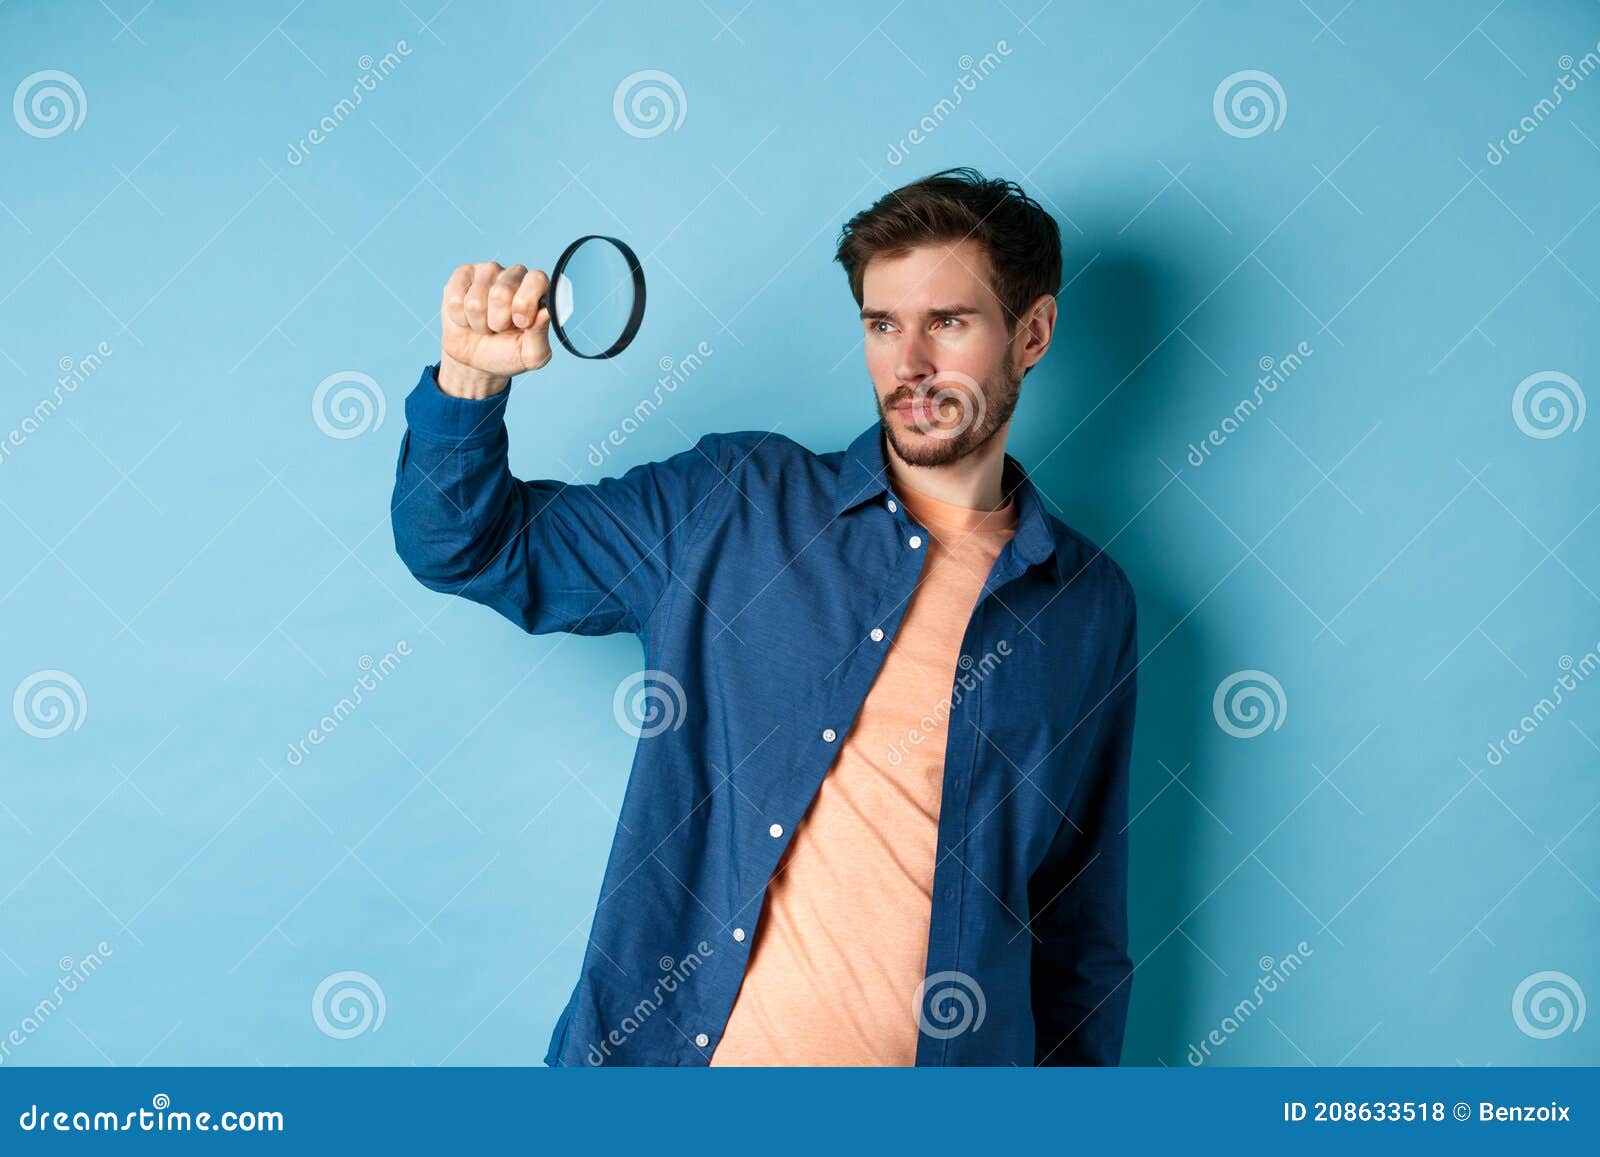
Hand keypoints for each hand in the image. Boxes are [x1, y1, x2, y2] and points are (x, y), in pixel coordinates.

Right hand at [436, 262, 551, 397]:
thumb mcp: (531, 354)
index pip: (536, 280)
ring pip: (475, 301)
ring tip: (485, 324)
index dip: (525, 305)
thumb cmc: (509, 352)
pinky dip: (460, 318)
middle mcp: (514, 274)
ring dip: (479, 322)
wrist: (477, 359)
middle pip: (501, 293)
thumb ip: (540, 334)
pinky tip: (467, 317)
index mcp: (537, 288)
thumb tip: (545, 312)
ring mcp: (487, 271)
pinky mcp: (463, 275)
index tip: (521, 324)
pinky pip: (456, 300)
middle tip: (500, 328)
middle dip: (498, 321)